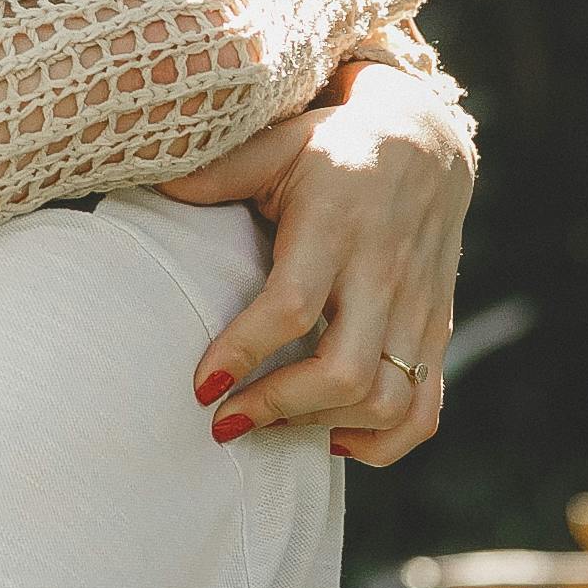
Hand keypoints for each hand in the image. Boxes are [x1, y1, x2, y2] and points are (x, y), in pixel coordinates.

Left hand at [160, 61, 474, 463]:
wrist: (425, 145)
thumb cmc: (329, 149)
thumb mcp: (275, 145)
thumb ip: (216, 173)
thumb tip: (151, 188)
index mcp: (336, 227)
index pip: (291, 307)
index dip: (242, 353)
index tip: (201, 385)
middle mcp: (383, 274)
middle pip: (344, 372)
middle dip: (278, 408)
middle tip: (225, 418)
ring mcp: (417, 310)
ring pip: (388, 401)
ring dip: (324, 427)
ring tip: (269, 421)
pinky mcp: (436, 332)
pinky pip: (423, 412)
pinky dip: (382, 443)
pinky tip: (332, 438)